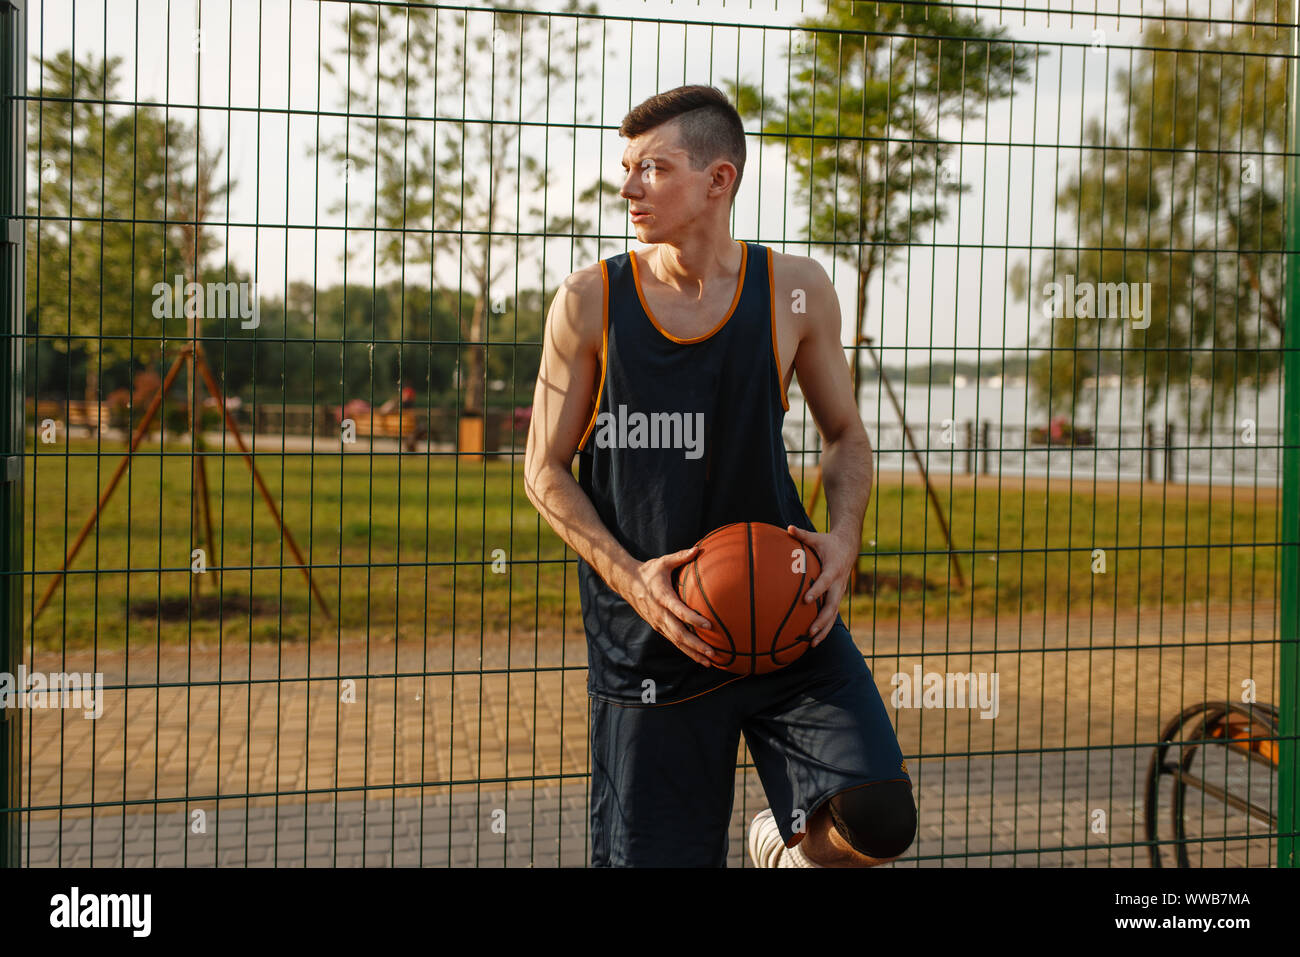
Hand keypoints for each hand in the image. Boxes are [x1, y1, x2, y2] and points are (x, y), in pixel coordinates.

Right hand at [622, 546, 721, 667]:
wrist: (627, 584)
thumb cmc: (649, 571)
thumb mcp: (663, 562)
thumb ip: (681, 556)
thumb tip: (699, 549)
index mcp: (662, 597)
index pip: (679, 611)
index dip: (693, 619)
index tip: (709, 625)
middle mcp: (659, 614)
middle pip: (679, 634)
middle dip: (696, 645)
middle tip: (713, 653)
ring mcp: (658, 623)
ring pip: (677, 642)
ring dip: (693, 653)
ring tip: (710, 661)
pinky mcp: (659, 627)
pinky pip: (674, 641)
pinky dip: (687, 650)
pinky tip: (700, 657)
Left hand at [787, 524, 855, 645]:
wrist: (848, 547)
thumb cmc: (828, 543)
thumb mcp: (817, 537)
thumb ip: (802, 535)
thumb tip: (788, 528)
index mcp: (833, 569)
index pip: (825, 581)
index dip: (817, 590)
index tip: (806, 600)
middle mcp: (838, 584)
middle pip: (832, 605)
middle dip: (821, 620)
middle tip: (809, 631)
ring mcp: (839, 592)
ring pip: (833, 614)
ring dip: (824, 630)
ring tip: (811, 644)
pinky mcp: (837, 597)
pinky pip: (832, 614)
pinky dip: (824, 627)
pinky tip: (813, 640)